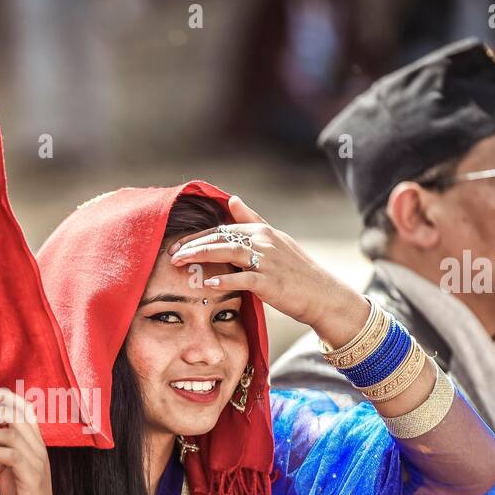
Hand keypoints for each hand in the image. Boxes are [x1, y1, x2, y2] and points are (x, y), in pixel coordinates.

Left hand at [169, 194, 367, 344]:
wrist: (323, 294)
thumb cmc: (297, 271)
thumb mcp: (276, 241)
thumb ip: (253, 221)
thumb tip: (233, 199)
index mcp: (263, 231)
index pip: (223, 229)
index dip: (198, 236)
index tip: (178, 244)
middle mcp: (264, 241)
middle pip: (221, 238)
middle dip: (193, 245)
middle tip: (171, 253)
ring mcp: (268, 261)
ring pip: (228, 252)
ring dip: (201, 255)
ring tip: (180, 262)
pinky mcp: (270, 282)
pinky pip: (243, 279)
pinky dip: (224, 281)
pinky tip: (207, 285)